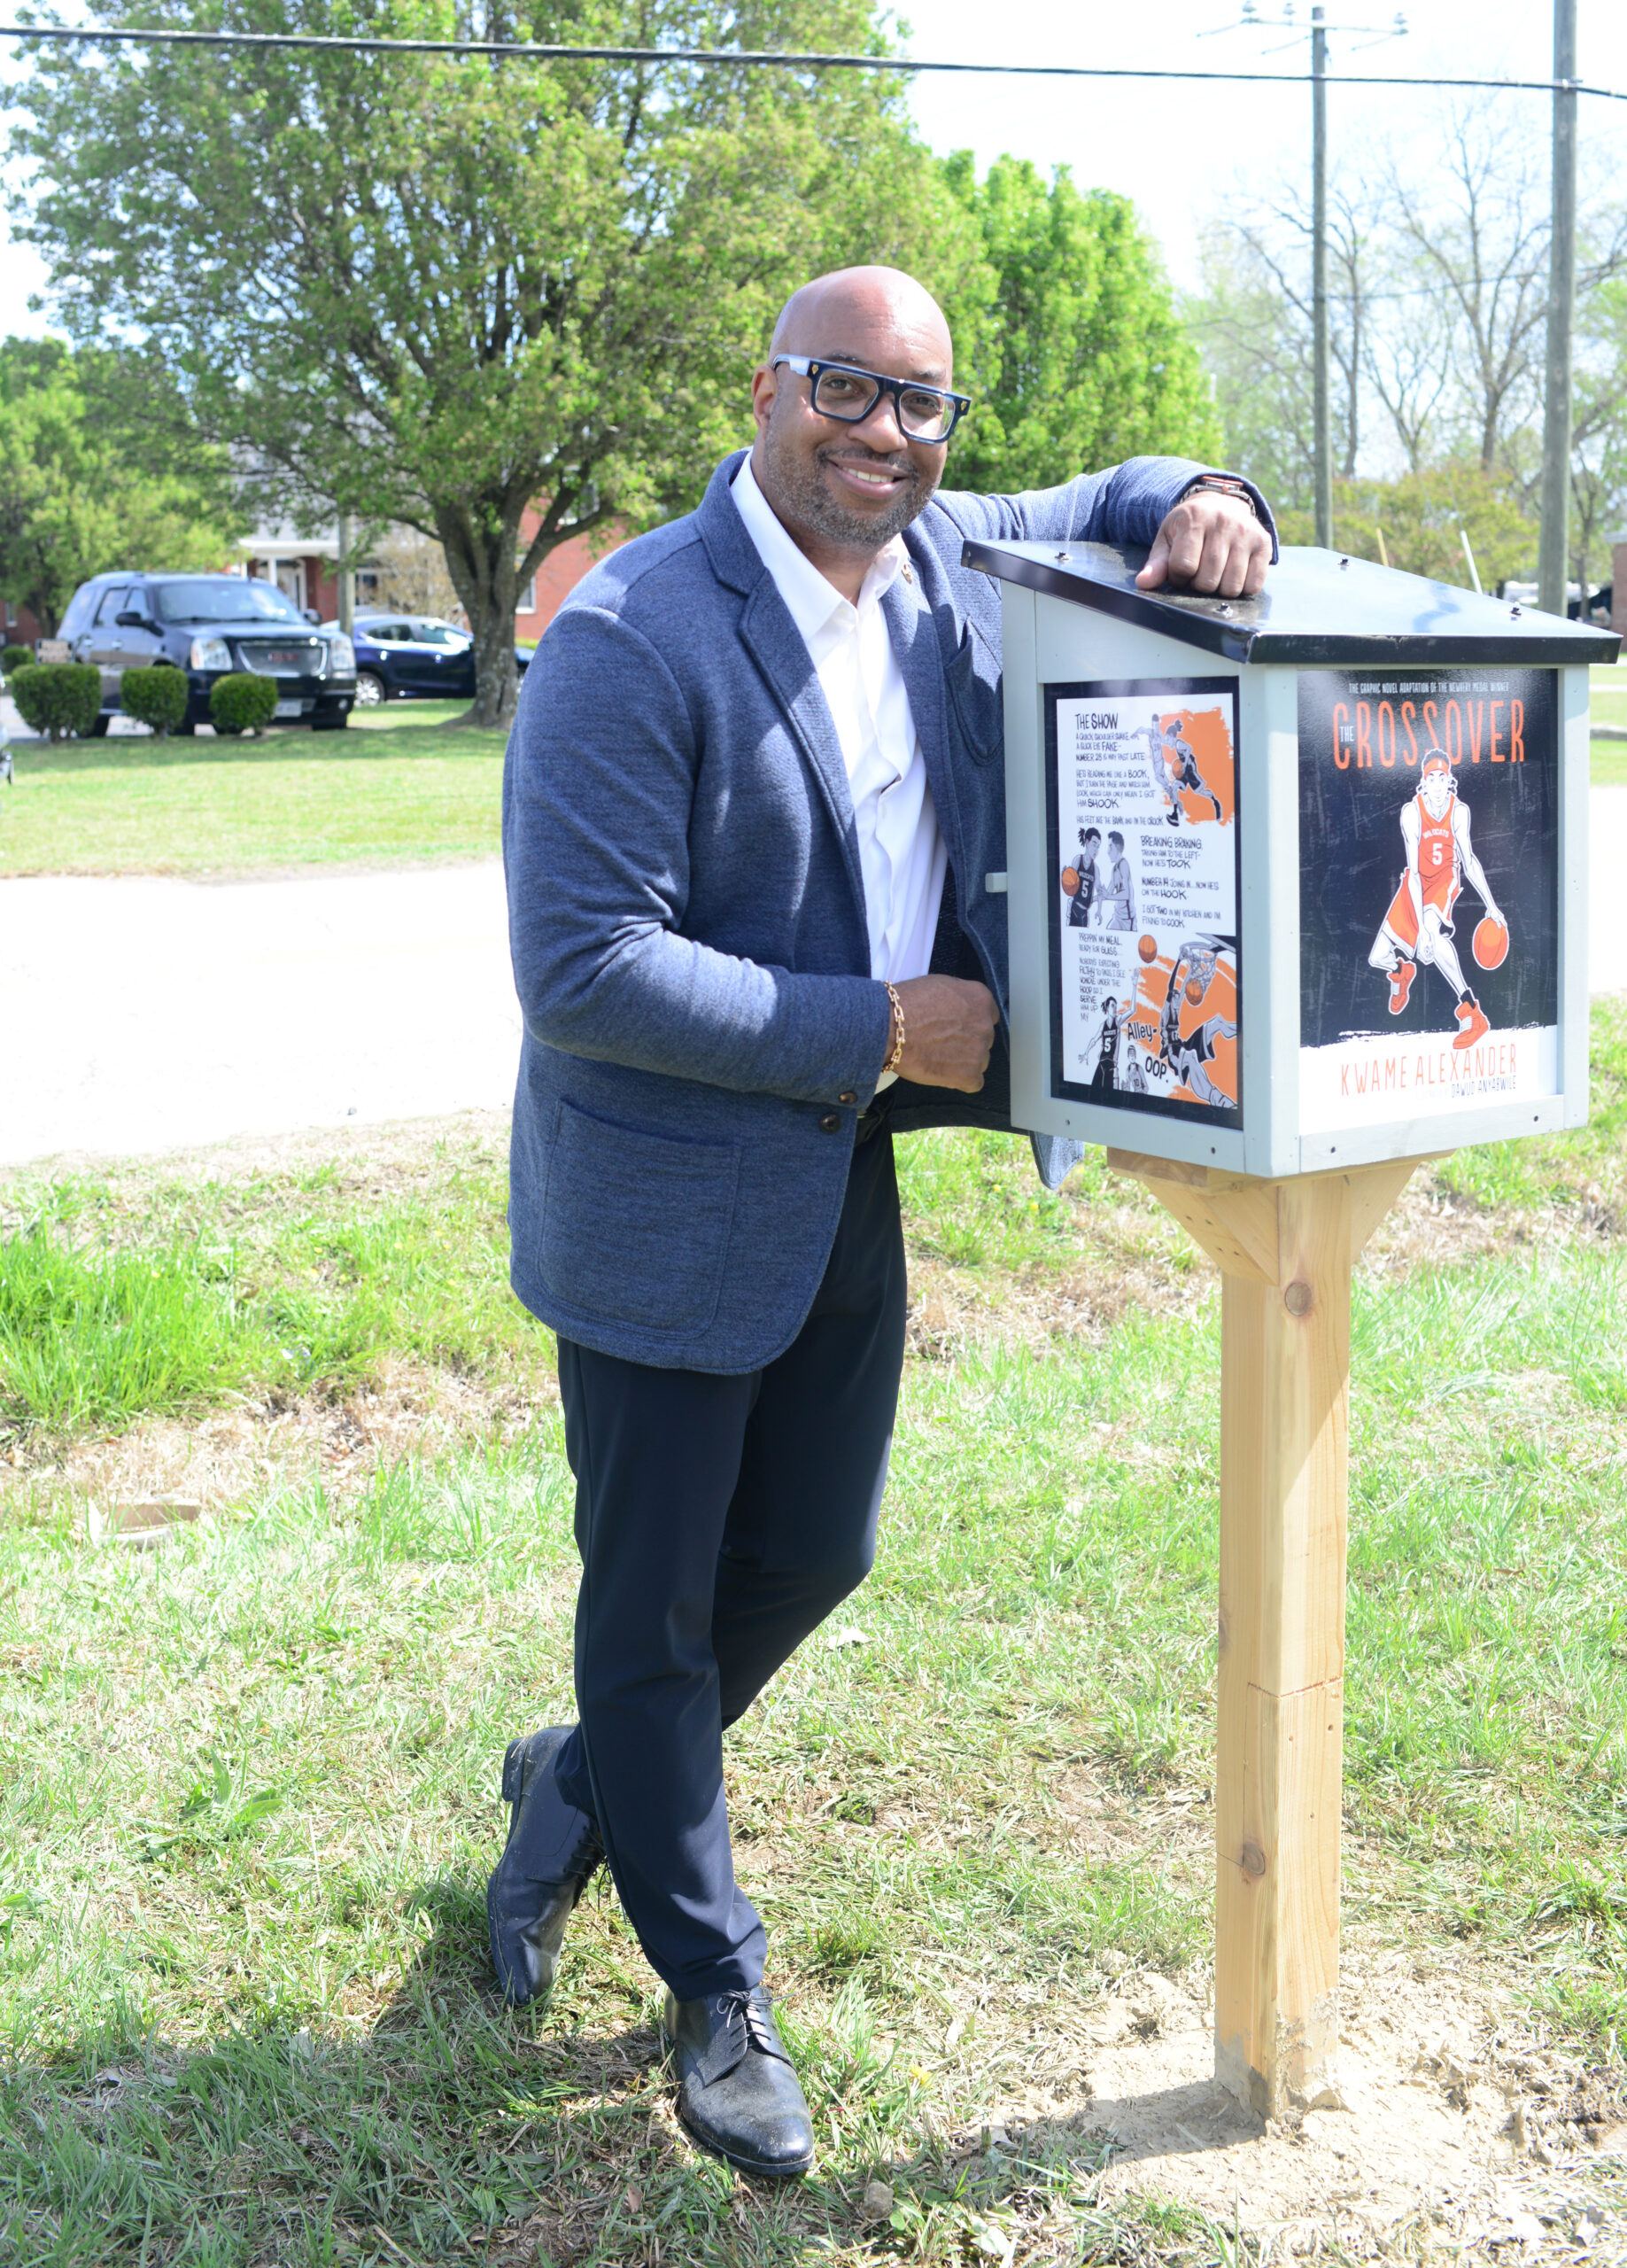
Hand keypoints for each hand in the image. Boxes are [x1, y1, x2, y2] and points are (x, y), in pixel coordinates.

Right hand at [890, 975, 996, 1092]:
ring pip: (980, 1060)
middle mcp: (984, 1024)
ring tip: (938, 1057)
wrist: (890, 1028)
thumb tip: (960, 1007)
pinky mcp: (969, 1074)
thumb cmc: (907, 1004)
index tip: (959, 1026)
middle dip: (967, 1041)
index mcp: (979, 999)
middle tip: (943, 1042)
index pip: (988, 1014)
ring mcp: (979, 1051)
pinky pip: (974, 1083)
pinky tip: (943, 1073)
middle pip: (983, 1038)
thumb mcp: (940, 984)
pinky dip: (960, 1081)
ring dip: (964, 1061)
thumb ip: (959, 997)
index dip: (971, 1022)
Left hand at [1136, 490, 1270, 599]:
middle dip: (1198, 584)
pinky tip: (1233, 573)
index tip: (1181, 569)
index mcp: (1195, 518)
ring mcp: (1246, 532)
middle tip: (1199, 570)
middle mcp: (1224, 522)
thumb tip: (1143, 583)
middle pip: (1208, 580)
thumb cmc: (1190, 526)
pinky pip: (1253, 585)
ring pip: (1231, 587)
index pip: (1184, 566)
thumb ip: (1157, 563)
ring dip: (1219, 589)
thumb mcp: (1168, 539)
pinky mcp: (1264, 543)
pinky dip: (1242, 588)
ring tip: (1215, 572)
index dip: (1178, 576)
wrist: (1220, 504)